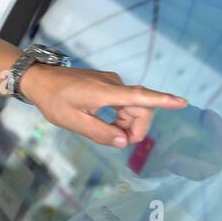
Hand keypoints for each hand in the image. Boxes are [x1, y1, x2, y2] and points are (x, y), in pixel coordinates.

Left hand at [20, 64, 186, 147]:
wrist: (39, 79)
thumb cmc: (53, 100)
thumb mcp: (72, 122)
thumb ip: (99, 133)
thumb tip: (123, 142)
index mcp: (104, 92)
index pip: (139, 96)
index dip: (162, 101)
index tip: (182, 102)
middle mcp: (113, 84)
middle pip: (141, 108)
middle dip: (136, 129)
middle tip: (117, 142)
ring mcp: (111, 82)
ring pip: (133, 107)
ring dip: (127, 124)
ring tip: (105, 132)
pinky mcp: (108, 84)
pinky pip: (124, 102)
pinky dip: (121, 116)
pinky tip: (105, 122)